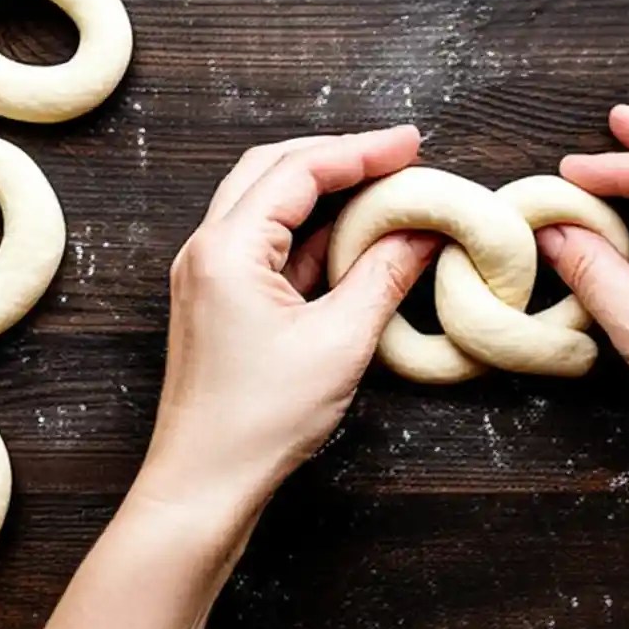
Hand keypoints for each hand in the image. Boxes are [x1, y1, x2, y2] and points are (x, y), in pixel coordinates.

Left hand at [138, 127, 437, 518]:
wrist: (204, 484)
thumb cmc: (261, 420)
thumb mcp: (341, 341)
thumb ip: (385, 276)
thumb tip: (424, 233)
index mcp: (227, 248)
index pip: (299, 169)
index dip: (362, 150)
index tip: (412, 145)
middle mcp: (207, 250)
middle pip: (274, 170)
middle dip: (339, 156)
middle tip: (398, 156)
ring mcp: (209, 276)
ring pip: (269, 206)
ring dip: (326, 193)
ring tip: (385, 191)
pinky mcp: (221, 303)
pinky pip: (269, 248)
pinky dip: (314, 235)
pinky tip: (357, 240)